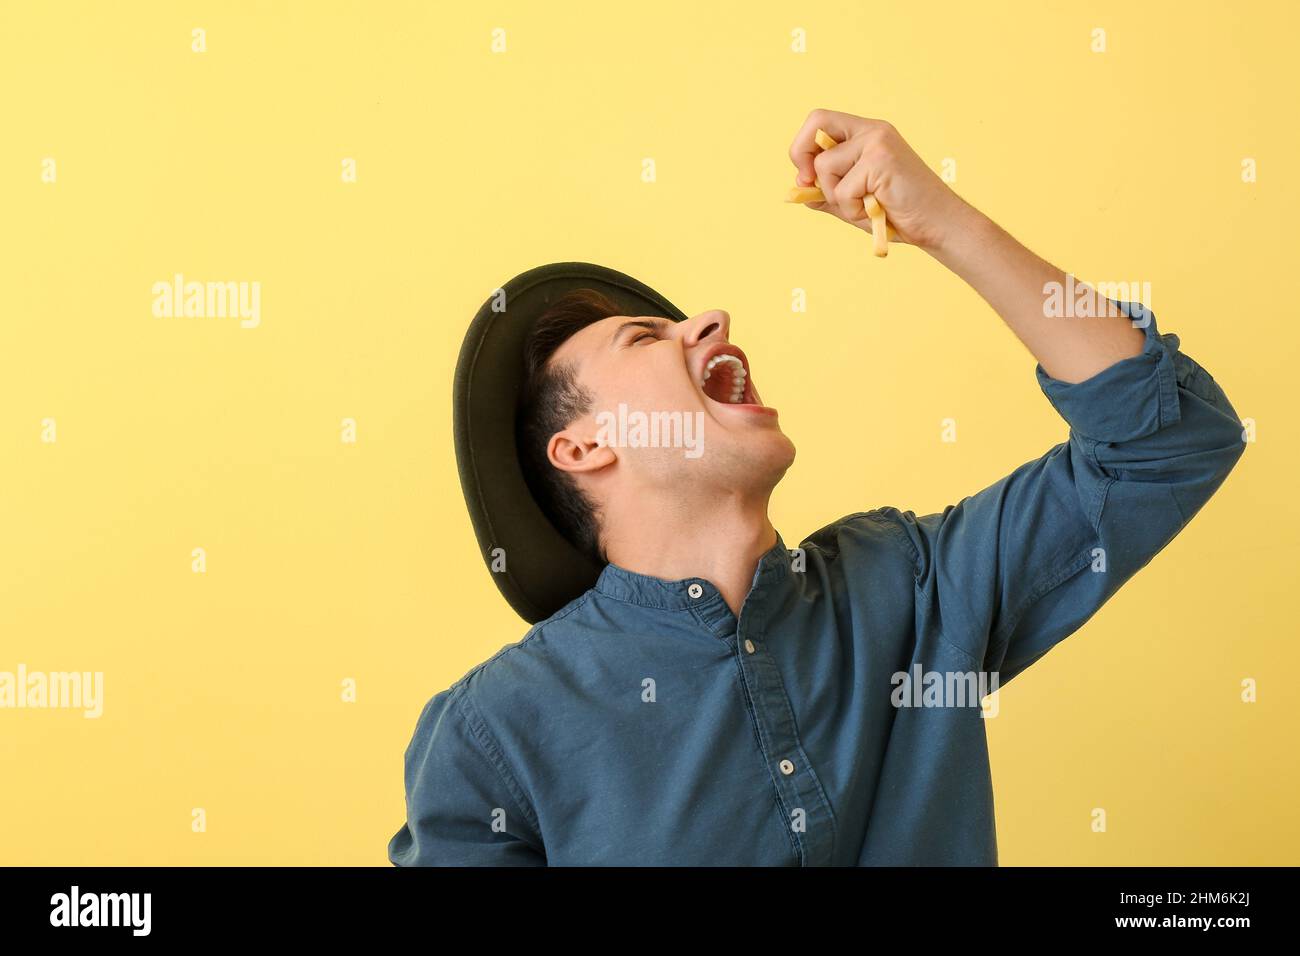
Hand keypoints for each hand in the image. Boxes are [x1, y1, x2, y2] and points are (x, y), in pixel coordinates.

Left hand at [788, 108, 972, 252]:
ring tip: (864, 207)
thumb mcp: (853, 202)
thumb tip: (799, 187)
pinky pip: (842, 190)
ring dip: (836, 198)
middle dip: (801, 154)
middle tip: (810, 183)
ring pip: (824, 166)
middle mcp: (872, 131)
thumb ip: (826, 193)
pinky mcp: (881, 160)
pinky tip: (876, 211)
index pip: (820, 121)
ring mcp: (877, 143)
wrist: (937, 225)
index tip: (807, 177)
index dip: (803, 147)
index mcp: (866, 134)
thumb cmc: (898, 214)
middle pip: (816, 120)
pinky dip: (852, 210)